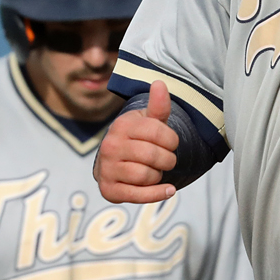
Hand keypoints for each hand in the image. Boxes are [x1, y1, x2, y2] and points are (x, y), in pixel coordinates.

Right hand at [93, 81, 179, 203]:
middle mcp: (110, 146)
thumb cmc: (137, 138)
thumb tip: (159, 83)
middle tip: (166, 159)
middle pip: (154, 156)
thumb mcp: (148, 121)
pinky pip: (138, 196)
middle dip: (168, 160)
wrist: (115, 161)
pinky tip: (168, 189)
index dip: (173, 140)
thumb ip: (158, 106)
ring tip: (155, 170)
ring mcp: (107, 169)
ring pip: (146, 175)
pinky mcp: (109, 190)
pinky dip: (158, 194)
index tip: (170, 143)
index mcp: (121, 125)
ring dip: (158, 175)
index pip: (159, 132)